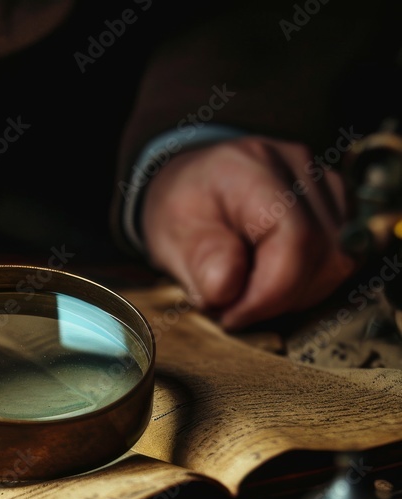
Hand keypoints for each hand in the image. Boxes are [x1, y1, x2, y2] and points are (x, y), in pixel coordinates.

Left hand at [142, 136, 354, 328]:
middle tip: (236, 306)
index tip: (232, 316)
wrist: (190, 185)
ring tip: (251, 290)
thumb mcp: (170, 235)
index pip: (294, 238)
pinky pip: (343, 256)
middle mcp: (298, 167)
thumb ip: (198, 260)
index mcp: (250, 169)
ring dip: (297, 292)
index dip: (270, 292)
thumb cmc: (180, 208)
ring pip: (340, 259)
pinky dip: (311, 281)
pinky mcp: (338, 202)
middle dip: (280, 297)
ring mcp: (325, 182)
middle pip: (325, 253)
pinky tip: (274, 278)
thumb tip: (227, 289)